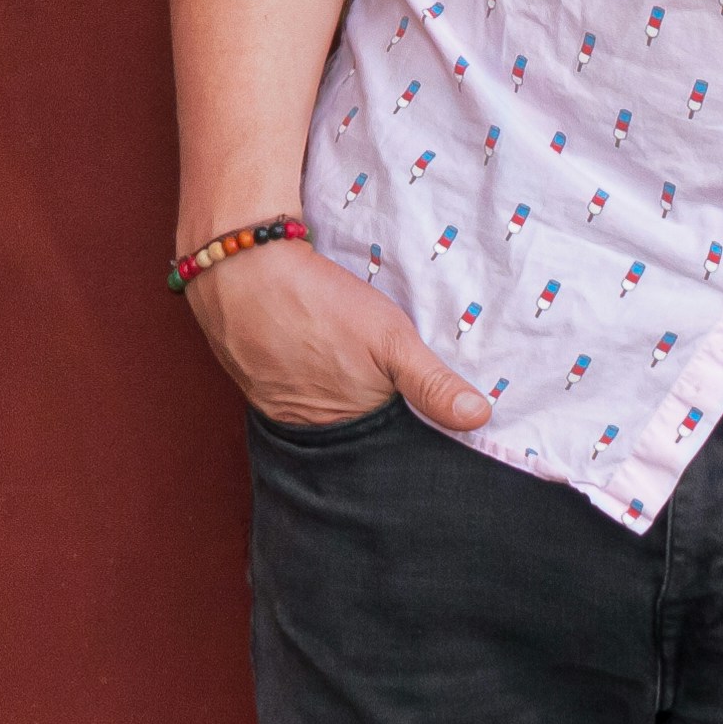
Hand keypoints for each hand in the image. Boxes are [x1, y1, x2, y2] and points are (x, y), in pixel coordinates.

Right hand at [184, 238, 491, 434]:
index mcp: (346, 431)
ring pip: (331, 412)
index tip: (441, 432)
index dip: (413, 441)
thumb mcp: (390, 339)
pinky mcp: (265, 382)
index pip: (391, 452)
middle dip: (384, 421)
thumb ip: (431, 383)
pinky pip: (303, 392)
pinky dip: (320, 379)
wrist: (242, 271)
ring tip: (367, 374)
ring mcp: (283, 408)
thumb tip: (480, 418)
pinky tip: (329, 357)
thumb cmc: (321, 306)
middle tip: (406, 394)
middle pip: (360, 434)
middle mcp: (312, 431)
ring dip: (350, 399)